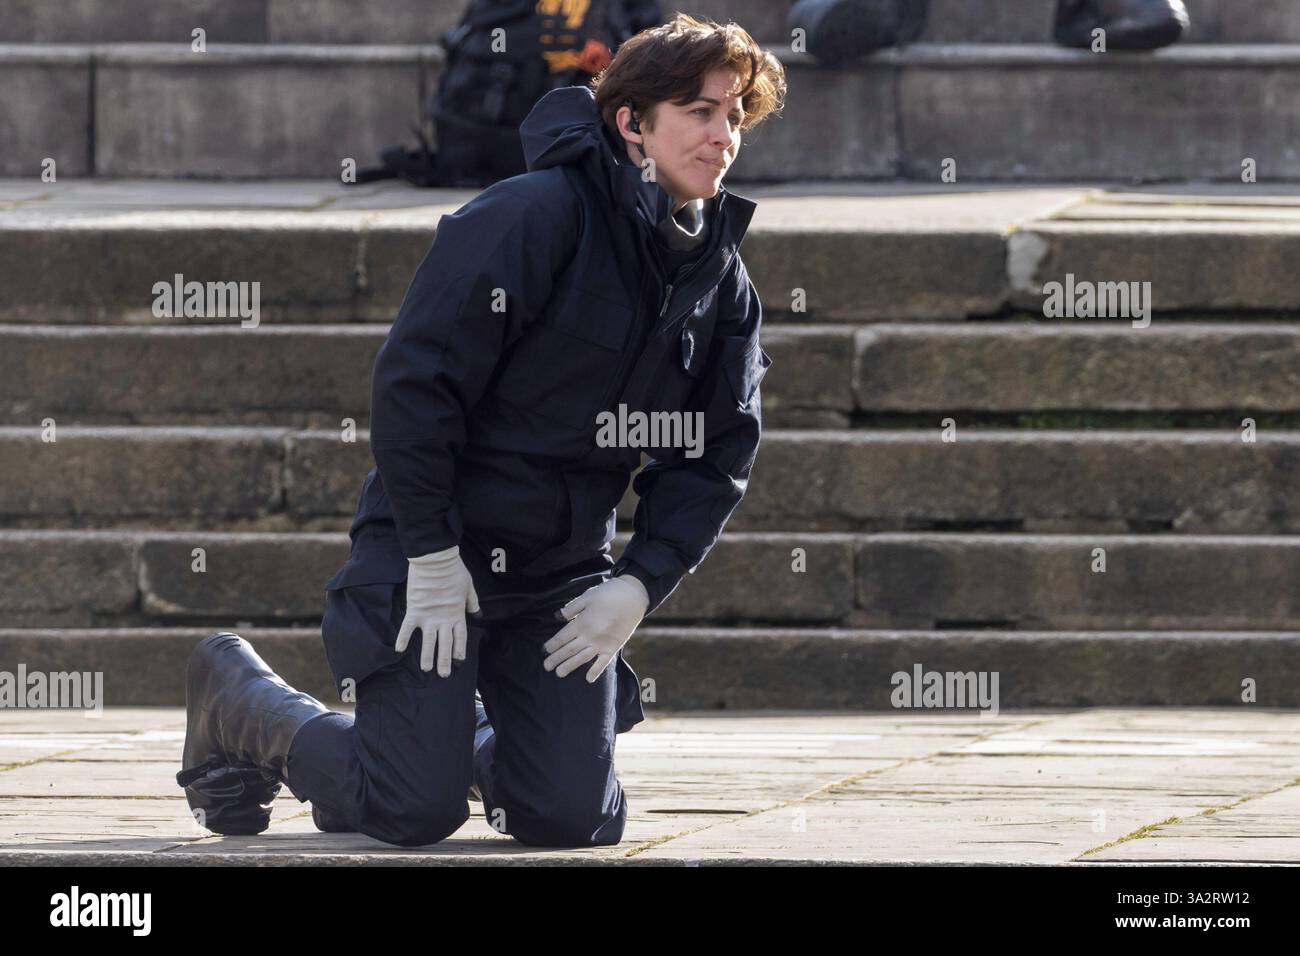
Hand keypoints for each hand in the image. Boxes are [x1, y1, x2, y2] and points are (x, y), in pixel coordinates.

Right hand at [395, 546, 479, 676]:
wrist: (436, 561)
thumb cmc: (454, 571)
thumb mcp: (469, 586)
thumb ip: (472, 602)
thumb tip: (477, 614)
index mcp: (457, 613)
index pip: (459, 637)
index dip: (459, 650)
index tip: (459, 662)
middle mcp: (443, 619)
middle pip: (444, 644)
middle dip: (444, 660)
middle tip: (443, 675)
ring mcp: (428, 616)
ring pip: (427, 641)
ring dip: (426, 656)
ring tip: (426, 669)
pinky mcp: (414, 610)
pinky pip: (407, 628)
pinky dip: (402, 638)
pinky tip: (398, 650)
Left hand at [543, 574, 648, 682]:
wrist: (634, 597)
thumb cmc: (609, 593)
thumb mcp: (587, 596)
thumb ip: (571, 608)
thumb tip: (557, 617)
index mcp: (582, 622)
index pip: (562, 637)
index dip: (552, 645)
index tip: (544, 650)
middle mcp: (590, 636)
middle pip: (569, 650)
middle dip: (556, 658)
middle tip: (546, 667)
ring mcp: (602, 643)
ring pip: (582, 658)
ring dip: (569, 666)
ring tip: (559, 673)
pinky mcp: (614, 647)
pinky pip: (603, 662)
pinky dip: (596, 671)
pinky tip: (588, 679)